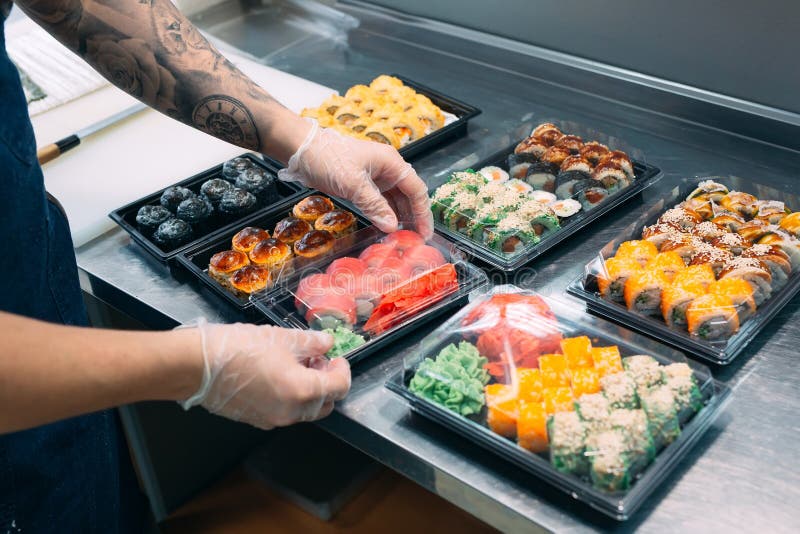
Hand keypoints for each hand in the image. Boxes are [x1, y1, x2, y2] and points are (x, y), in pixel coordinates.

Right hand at [179, 319, 350, 429]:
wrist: (197, 366)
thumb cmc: (238, 349)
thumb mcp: (282, 338)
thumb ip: (311, 342)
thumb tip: (327, 343)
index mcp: (302, 392)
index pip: (339, 387)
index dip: (342, 370)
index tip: (336, 357)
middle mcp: (290, 412)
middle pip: (324, 403)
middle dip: (327, 382)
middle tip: (318, 359)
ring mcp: (272, 419)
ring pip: (304, 410)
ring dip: (308, 390)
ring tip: (296, 364)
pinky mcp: (256, 420)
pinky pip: (284, 411)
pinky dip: (290, 396)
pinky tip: (278, 374)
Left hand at [277, 119, 433, 238]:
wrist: (302, 150)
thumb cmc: (328, 158)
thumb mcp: (353, 184)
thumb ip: (374, 206)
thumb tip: (392, 227)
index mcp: (391, 163)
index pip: (416, 189)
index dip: (423, 212)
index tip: (425, 232)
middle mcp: (387, 169)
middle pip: (408, 195)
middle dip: (414, 216)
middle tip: (416, 239)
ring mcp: (375, 176)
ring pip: (395, 199)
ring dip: (399, 217)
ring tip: (403, 237)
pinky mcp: (363, 184)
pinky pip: (380, 201)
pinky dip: (384, 214)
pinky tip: (385, 227)